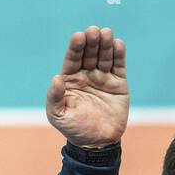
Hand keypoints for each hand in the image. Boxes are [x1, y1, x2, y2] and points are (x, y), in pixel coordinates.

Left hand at [46, 26, 127, 146]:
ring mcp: (103, 78)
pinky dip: (119, 55)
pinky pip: (119, 67)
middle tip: (94, 31)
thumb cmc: (74, 129)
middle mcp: (87, 75)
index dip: (75, 47)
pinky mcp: (118, 84)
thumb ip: (54, 97)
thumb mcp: (58, 115)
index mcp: (70, 79)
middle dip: (91, 42)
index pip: (72, 58)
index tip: (79, 36)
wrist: (97, 143)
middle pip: (89, 54)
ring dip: (106, 44)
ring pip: (104, 57)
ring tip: (106, 33)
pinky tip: (118, 44)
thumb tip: (56, 78)